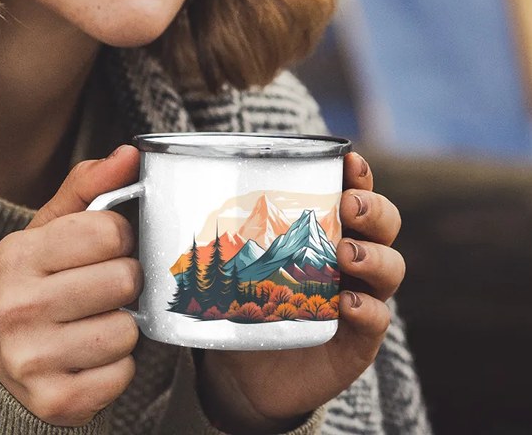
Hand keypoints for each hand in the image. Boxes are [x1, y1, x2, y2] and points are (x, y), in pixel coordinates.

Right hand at [0, 145, 141, 425]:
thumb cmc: (35, 283)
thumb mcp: (50, 229)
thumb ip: (90, 187)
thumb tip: (130, 154)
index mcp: (18, 255)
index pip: (110, 230)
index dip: (121, 237)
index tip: (106, 248)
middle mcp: (17, 307)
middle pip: (125, 279)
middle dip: (124, 281)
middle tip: (102, 288)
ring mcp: (32, 359)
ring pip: (127, 329)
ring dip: (122, 326)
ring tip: (94, 323)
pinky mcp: (55, 401)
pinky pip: (123, 373)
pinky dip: (116, 367)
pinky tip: (90, 357)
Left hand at [198, 151, 404, 433]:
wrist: (240, 371)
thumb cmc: (237, 299)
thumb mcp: (223, 256)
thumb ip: (197, 215)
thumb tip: (140, 162)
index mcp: (324, 227)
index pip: (355, 190)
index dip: (359, 173)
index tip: (348, 160)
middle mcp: (351, 256)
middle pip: (385, 222)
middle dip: (373, 207)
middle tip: (348, 205)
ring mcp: (359, 296)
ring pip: (391, 267)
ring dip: (374, 255)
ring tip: (345, 254)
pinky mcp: (357, 340)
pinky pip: (378, 320)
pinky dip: (368, 309)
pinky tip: (347, 303)